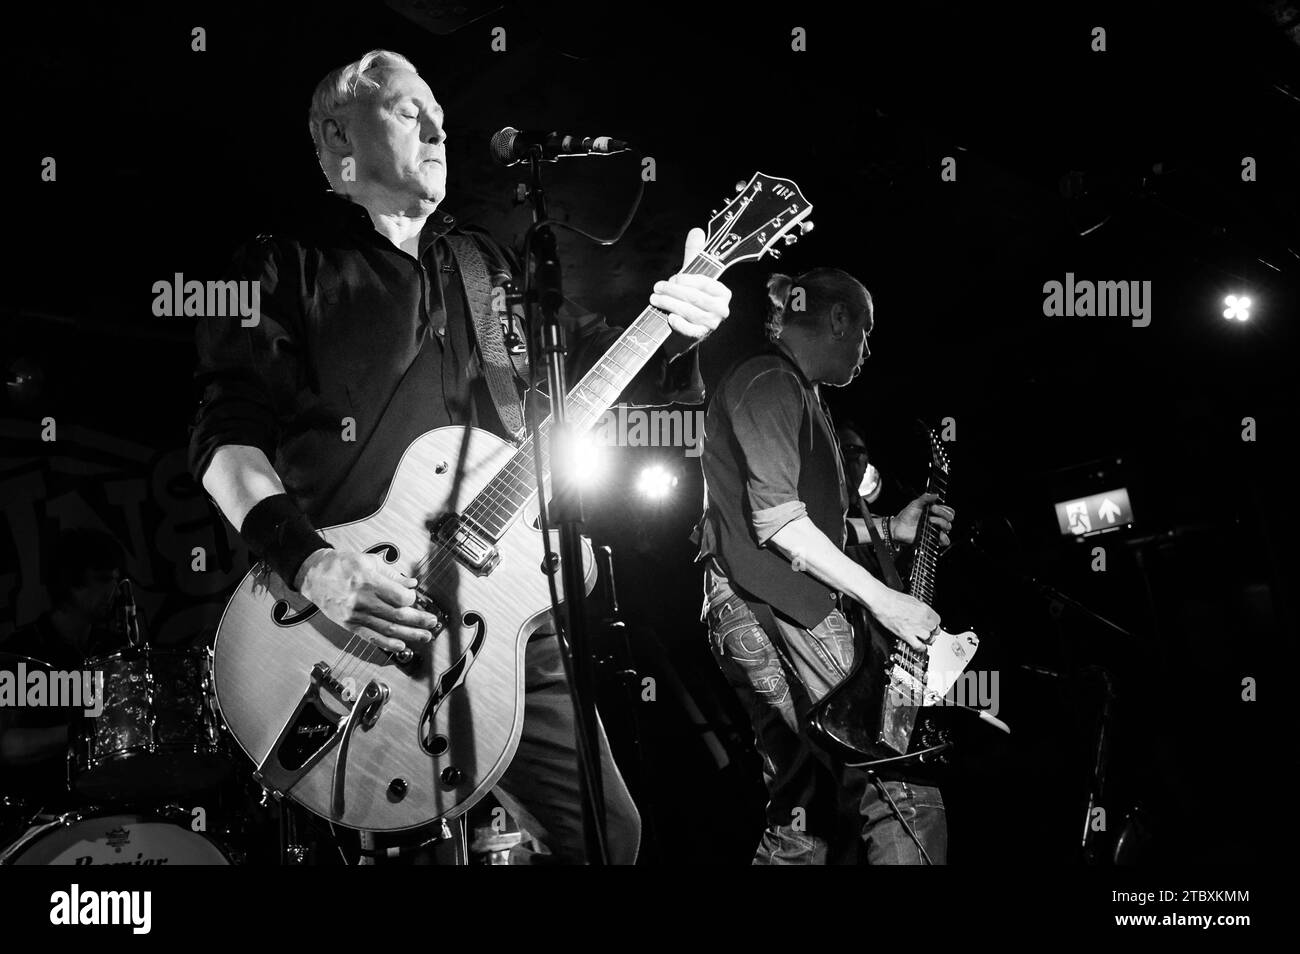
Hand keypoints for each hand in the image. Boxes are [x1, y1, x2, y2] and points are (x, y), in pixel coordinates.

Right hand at [297, 549, 439, 652]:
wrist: (314, 575)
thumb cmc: (341, 565)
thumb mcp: (369, 561)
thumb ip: (392, 574)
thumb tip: (412, 583)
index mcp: (369, 581)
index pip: (400, 597)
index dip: (412, 598)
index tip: (414, 597)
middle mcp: (363, 600)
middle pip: (397, 615)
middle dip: (419, 620)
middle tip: (433, 623)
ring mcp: (356, 615)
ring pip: (388, 629)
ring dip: (409, 635)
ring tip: (425, 636)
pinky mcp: (350, 625)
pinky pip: (371, 637)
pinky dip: (388, 644)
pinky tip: (401, 646)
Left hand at [650, 227, 730, 342]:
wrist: (682, 330)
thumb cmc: (689, 299)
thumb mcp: (692, 276)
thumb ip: (695, 255)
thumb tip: (697, 231)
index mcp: (723, 292)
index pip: (704, 282)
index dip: (686, 279)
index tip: (672, 278)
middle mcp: (721, 309)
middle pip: (695, 297)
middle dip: (673, 291)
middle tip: (657, 287)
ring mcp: (711, 324)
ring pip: (689, 311)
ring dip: (669, 303)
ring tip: (654, 299)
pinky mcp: (700, 336)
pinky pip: (689, 329)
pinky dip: (678, 323)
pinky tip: (668, 317)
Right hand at [869, 589, 940, 651]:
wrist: (882, 601)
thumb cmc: (892, 598)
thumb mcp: (912, 599)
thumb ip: (920, 608)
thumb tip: (922, 613)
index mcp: (924, 609)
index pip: (937, 620)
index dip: (934, 623)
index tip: (932, 625)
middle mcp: (922, 619)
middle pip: (934, 630)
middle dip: (932, 632)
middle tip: (930, 633)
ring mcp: (914, 628)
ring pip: (928, 638)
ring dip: (927, 639)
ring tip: (924, 640)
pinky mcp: (906, 635)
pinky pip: (918, 645)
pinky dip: (920, 648)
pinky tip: (920, 647)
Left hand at [892, 493, 954, 549]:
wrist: (898, 527)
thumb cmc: (906, 515)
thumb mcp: (915, 503)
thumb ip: (926, 498)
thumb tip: (936, 495)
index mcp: (936, 513)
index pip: (949, 511)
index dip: (944, 509)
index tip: (933, 507)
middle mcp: (938, 521)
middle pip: (950, 518)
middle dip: (942, 514)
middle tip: (931, 511)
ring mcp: (936, 530)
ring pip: (948, 528)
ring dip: (941, 523)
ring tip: (929, 521)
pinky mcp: (933, 539)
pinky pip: (945, 541)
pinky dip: (944, 538)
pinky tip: (937, 533)